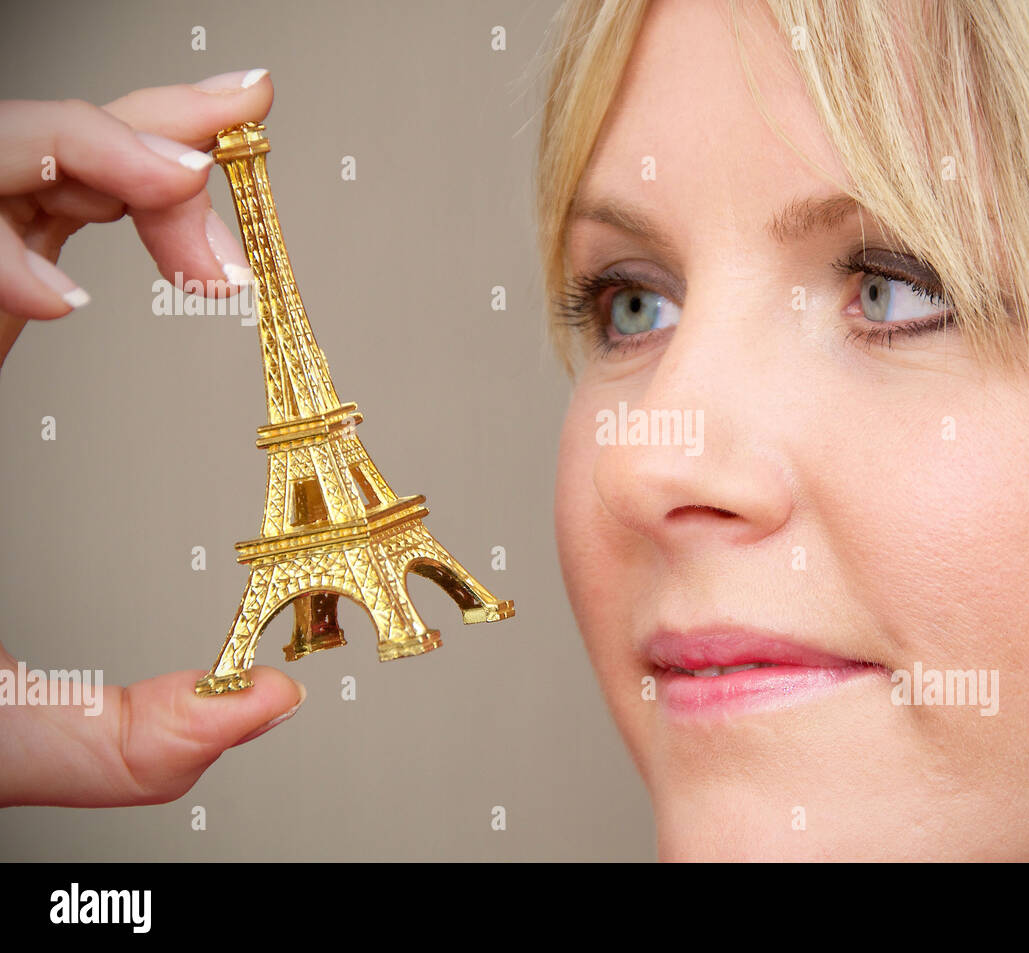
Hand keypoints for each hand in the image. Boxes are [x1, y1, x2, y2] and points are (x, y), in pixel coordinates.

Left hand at [0, 70, 305, 806]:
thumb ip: (112, 739)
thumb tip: (258, 701)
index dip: (5, 235)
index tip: (73, 308)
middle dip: (112, 153)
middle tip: (218, 192)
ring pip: (27, 157)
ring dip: (137, 147)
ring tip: (225, 156)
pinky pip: (46, 201)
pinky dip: (125, 180)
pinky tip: (181, 193)